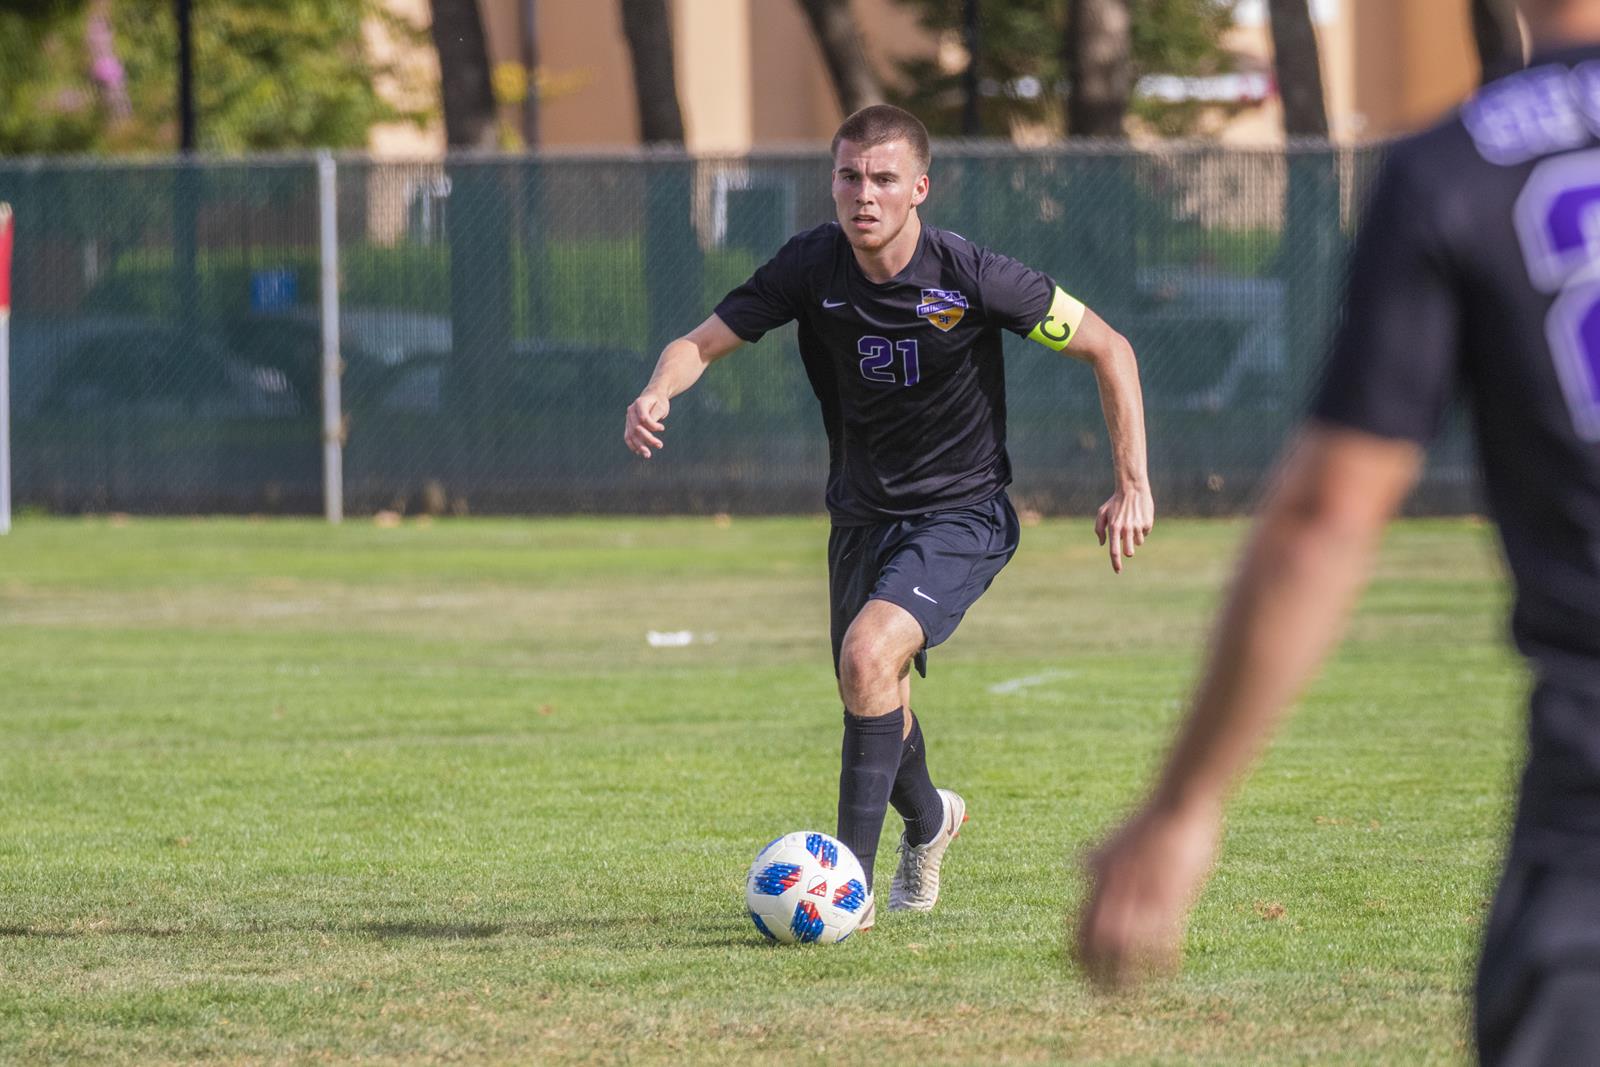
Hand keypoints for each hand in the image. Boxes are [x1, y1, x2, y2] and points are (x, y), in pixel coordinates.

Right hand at [624, 394, 669, 457]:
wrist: (652, 396)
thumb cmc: (659, 402)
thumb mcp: (661, 407)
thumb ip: (654, 416)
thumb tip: (651, 429)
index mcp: (640, 403)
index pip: (643, 418)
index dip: (652, 426)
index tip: (662, 428)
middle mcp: (631, 410)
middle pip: (637, 428)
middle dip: (648, 439)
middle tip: (660, 445)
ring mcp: (628, 418)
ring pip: (631, 434)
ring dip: (639, 446)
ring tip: (648, 455)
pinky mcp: (628, 424)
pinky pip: (628, 436)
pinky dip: (632, 445)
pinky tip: (638, 452)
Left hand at [1075, 799, 1219, 990]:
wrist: (1177, 806)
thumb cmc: (1148, 823)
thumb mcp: (1115, 840)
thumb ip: (1097, 858)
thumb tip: (1081, 864)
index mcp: (1099, 880)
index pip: (1078, 928)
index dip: (1077, 955)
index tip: (1082, 973)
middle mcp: (1116, 892)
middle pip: (1098, 945)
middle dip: (1097, 974)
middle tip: (1102, 994)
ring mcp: (1144, 897)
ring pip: (1129, 951)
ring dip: (1129, 977)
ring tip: (1131, 994)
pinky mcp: (1172, 899)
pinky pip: (1164, 942)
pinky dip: (1163, 962)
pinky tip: (1167, 971)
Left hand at [1095, 484, 1153, 573]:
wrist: (1132, 488)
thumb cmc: (1115, 502)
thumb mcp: (1102, 512)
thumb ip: (1099, 529)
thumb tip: (1103, 544)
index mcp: (1114, 528)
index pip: (1114, 551)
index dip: (1116, 563)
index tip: (1118, 571)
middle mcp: (1126, 529)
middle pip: (1129, 552)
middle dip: (1128, 551)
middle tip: (1127, 541)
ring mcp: (1138, 526)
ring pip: (1139, 543)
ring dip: (1135, 537)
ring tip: (1132, 523)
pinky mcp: (1148, 523)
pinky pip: (1146, 533)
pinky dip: (1142, 529)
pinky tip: (1138, 518)